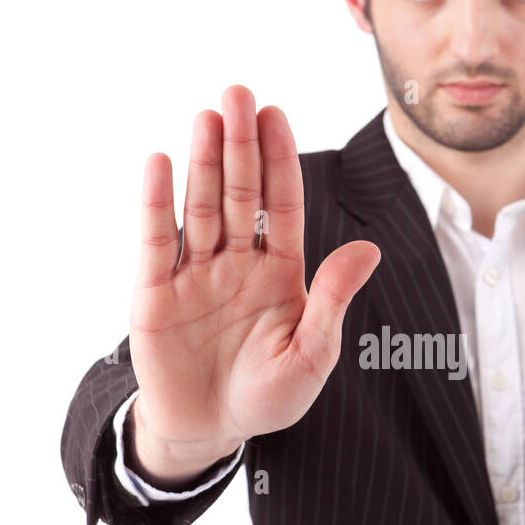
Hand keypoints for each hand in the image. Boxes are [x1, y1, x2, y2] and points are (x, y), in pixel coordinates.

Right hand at [128, 85, 379, 471]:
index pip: (281, 205)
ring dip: (203, 162)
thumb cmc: (267, 397)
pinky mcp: (155, 292)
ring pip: (201, 207)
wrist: (208, 431)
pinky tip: (158, 163)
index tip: (275, 115)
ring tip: (206, 117)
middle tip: (238, 93)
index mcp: (279, 271)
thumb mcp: (311, 356)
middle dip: (240, 145)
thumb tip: (369, 250)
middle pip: (239, 194)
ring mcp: (195, 272)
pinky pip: (157, 241)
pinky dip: (156, 203)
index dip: (279, 161)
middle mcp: (236, 261)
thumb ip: (332, 302)